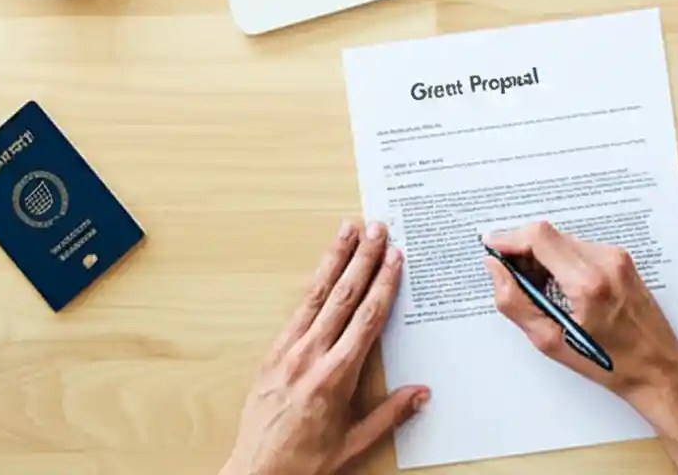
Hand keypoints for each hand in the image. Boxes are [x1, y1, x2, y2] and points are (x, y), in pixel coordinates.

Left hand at [221, 221, 429, 474]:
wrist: (256, 474)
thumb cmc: (304, 462)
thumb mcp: (354, 443)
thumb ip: (389, 414)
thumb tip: (422, 392)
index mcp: (334, 376)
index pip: (366, 318)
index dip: (383, 284)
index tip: (394, 258)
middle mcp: (309, 356)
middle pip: (342, 296)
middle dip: (362, 258)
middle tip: (375, 228)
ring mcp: (287, 351)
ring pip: (316, 295)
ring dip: (333, 259)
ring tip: (346, 231)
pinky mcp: (272, 353)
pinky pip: (296, 311)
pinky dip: (312, 285)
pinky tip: (321, 269)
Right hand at [483, 222, 677, 474]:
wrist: (657, 367)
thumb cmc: (610, 362)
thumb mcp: (551, 341)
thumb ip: (515, 302)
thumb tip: (496, 270)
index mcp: (588, 282)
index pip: (539, 237)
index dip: (509, 237)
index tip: (492, 245)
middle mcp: (606, 261)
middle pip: (549, 235)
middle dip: (523, 250)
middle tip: (512, 277)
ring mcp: (617, 258)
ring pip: (563, 241)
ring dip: (543, 257)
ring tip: (540, 290)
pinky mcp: (622, 259)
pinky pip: (580, 248)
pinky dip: (562, 261)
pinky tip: (561, 287)